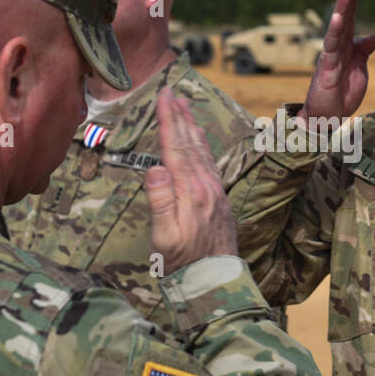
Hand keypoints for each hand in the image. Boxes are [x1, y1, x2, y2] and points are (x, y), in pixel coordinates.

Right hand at [145, 85, 237, 273]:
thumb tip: (155, 169)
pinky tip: (199, 141)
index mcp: (190, 193)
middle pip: (190, 144)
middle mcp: (206, 188)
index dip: (168, 121)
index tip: (163, 97)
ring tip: (185, 107)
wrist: (215, 284)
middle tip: (172, 91)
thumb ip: (161, 203)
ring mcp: (215, 193)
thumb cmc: (182, 266)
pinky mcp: (219, 201)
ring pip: (202, 152)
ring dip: (192, 127)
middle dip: (180, 116)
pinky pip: (210, 164)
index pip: (175, 148)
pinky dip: (202, 146)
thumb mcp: (164, 239)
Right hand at [302, 0, 374, 121]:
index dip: (353, 3)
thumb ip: (364, 52)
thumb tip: (374, 36)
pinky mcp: (326, 68)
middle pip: (343, 19)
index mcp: (346, 47)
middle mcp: (337, 48)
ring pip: (336, 28)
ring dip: (341, 9)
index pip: (351, 20)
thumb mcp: (359, 70)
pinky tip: (339, 18)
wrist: (327, 117)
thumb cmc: (342, 94)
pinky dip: (335, 32)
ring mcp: (331, 56)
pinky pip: (331, 47)